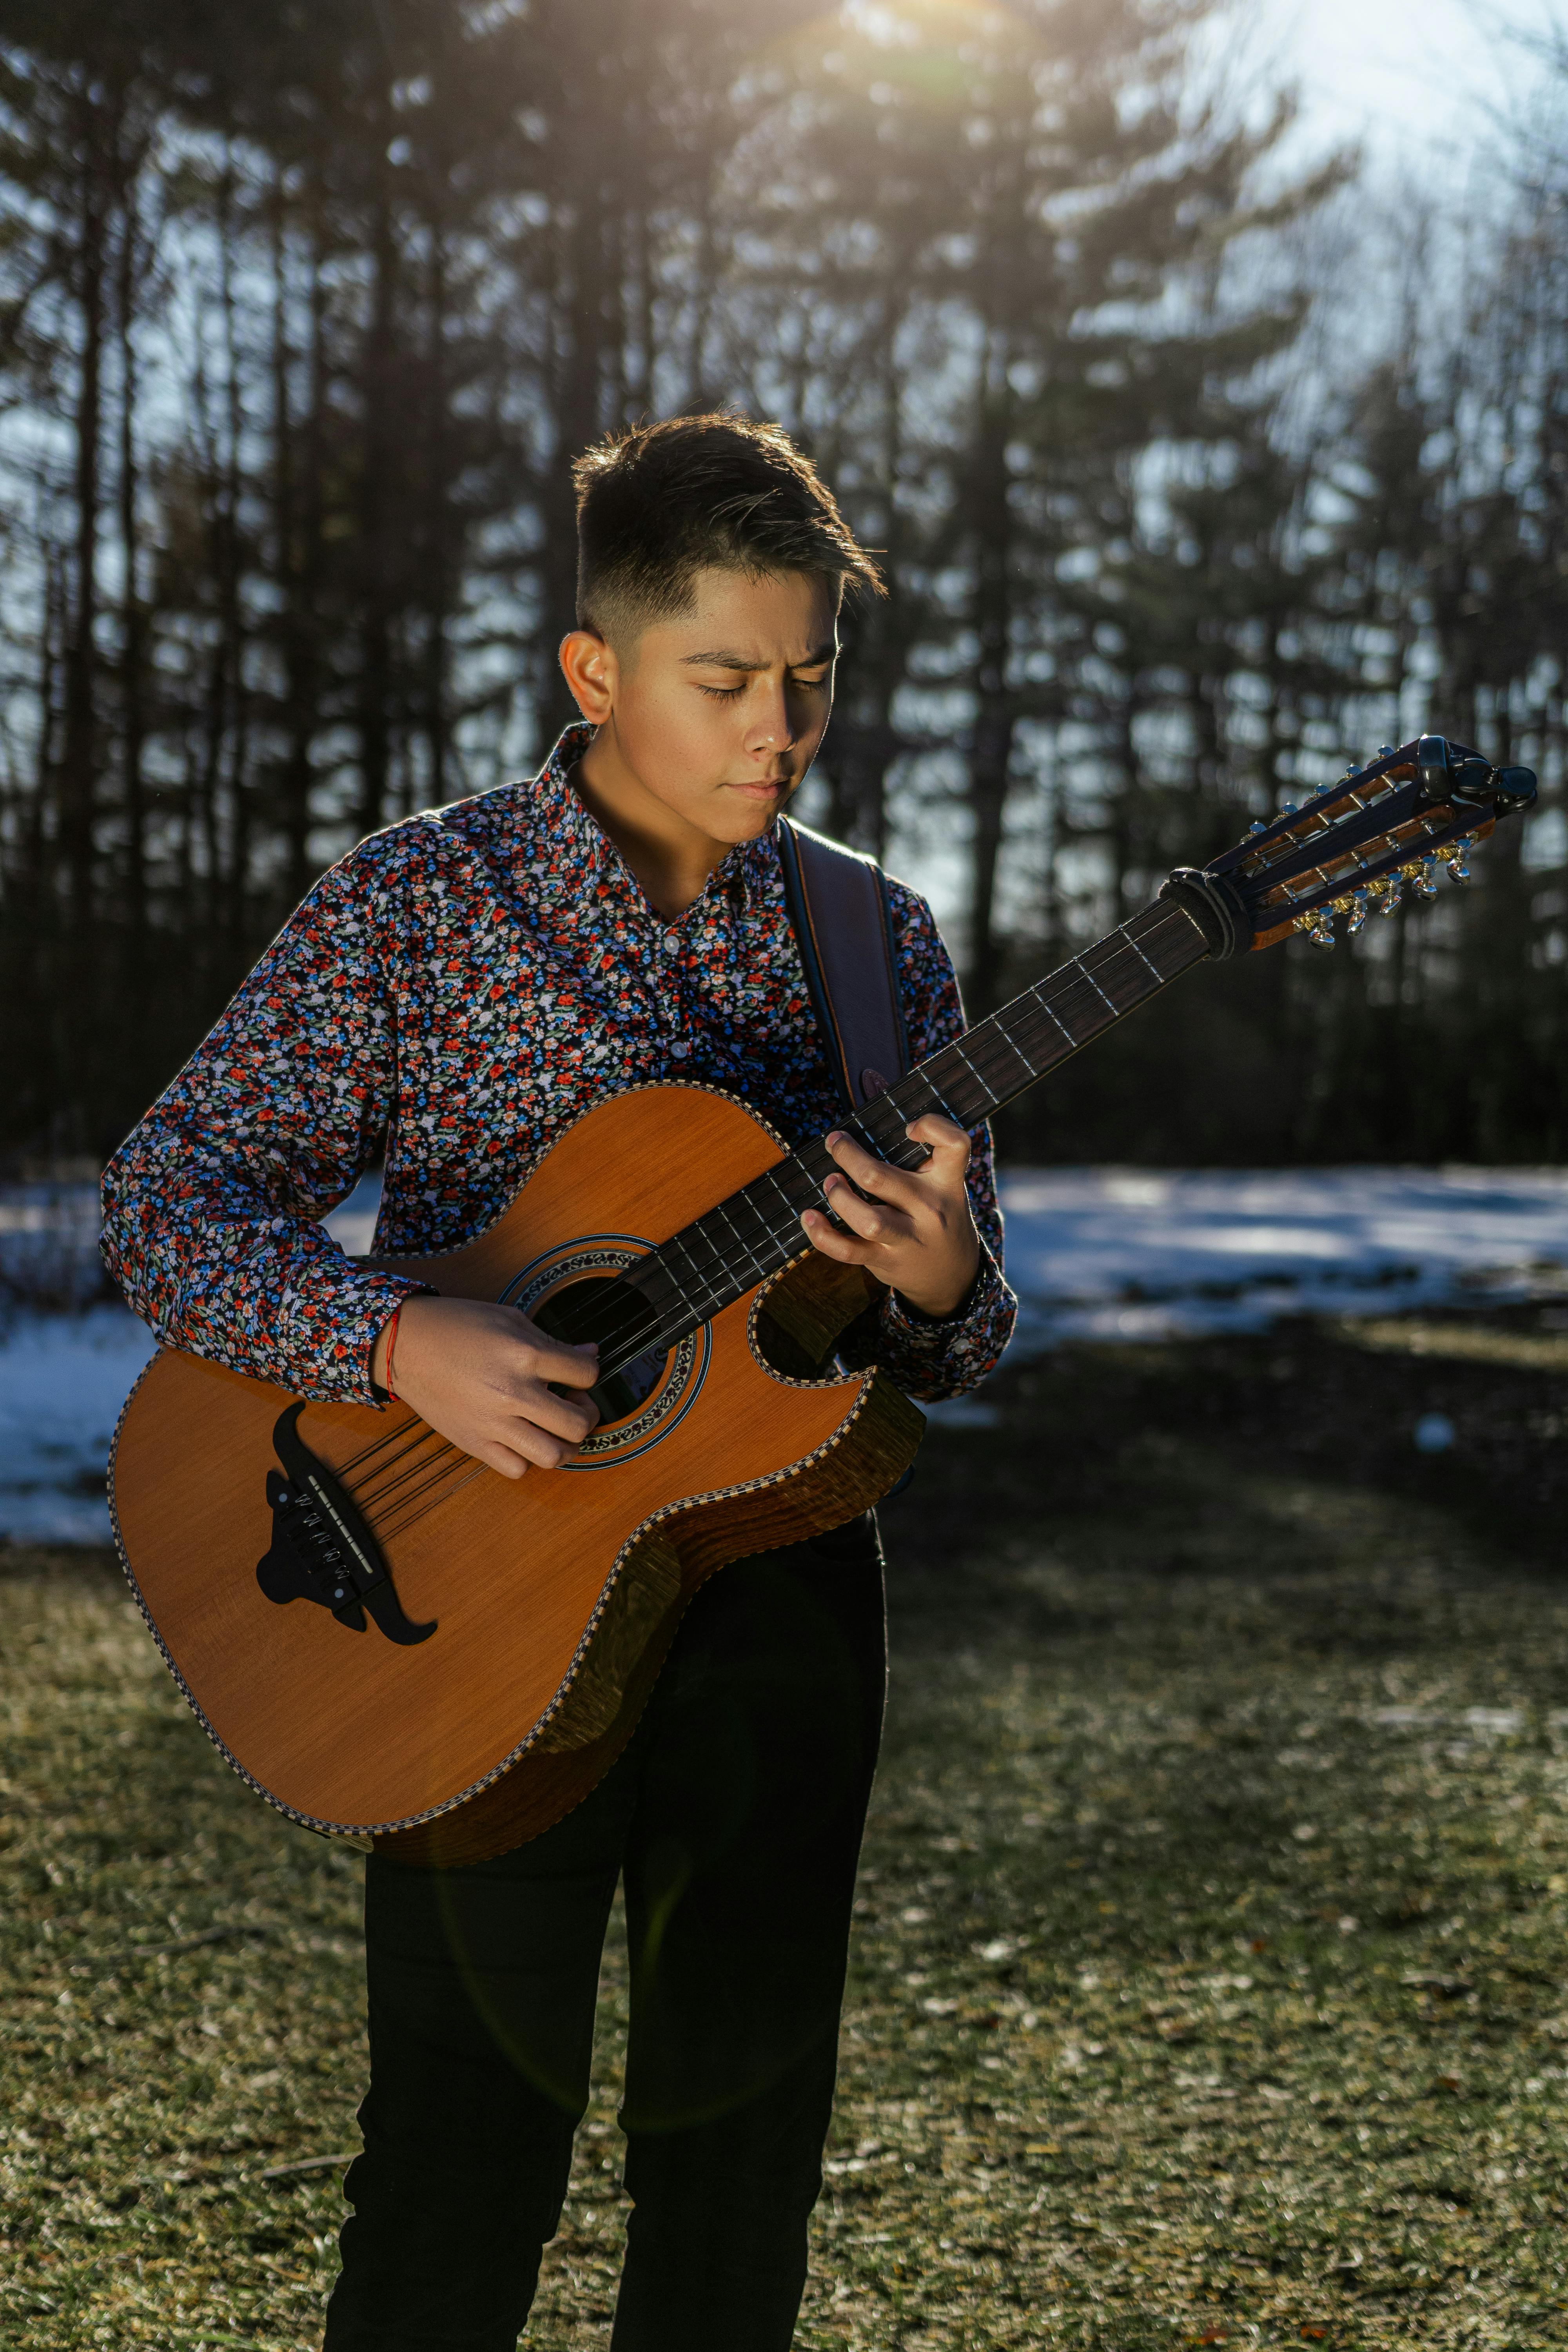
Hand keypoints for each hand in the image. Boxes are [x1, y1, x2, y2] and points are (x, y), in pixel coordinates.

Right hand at [373, 1295, 599, 1478]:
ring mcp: (493, 1423)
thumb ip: (552, 1341)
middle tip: (575, 1402)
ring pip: (553, 1456)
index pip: (586, 1374)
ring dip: (566, 1445)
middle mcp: (512, 1392)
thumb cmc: (458, 1326)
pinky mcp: (474, 1443)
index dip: (589, 1372)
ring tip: (557, 1428)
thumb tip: (590, 1355)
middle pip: (577, 1424)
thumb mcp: (510, 1319)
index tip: (578, 1371)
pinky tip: (524, 1438)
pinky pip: (516, 1469)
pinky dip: (527, 1458)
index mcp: (525, 1354)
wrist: (405, 1344)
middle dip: (587, 1413)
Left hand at [800, 1115, 980, 1319]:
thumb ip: (923, 1160)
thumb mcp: (945, 1186)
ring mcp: (907, 1238)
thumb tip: (867, 1136)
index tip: (907, 1128)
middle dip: (848, 1156)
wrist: (952, 1274)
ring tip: (831, 1182)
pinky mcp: (885, 1260)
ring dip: (839, 1197)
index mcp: (947, 1182)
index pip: (955, 1144)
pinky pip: (848, 1250)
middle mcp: (929, 1209)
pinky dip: (822, 1234)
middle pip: (882, 1178)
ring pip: (867, 1219)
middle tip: (835, 1143)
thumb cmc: (938, 1216)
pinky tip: (810, 1217)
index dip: (932, 1126)